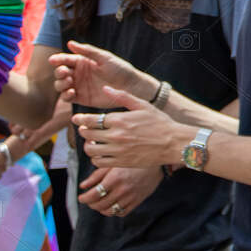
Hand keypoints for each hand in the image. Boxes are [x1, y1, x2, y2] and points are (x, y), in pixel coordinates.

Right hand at [52, 41, 153, 107]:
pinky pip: (67, 97)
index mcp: (82, 62)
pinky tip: (72, 92)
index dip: (58, 59)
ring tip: (70, 82)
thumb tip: (70, 43)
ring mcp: (79, 86)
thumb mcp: (104, 58)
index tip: (53, 60)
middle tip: (64, 72)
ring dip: (60, 83)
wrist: (131, 87)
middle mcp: (78, 74)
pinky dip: (66, 95)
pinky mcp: (81, 98)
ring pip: (61, 85)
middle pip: (60, 73)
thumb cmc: (120, 69)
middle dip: (59, 72)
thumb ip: (88, 51)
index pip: (65, 59)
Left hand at [73, 87, 189, 168]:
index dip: (80, 119)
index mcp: (119, 119)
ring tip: (93, 142)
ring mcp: (118, 150)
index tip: (77, 119)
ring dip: (88, 145)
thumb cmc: (160, 123)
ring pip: (90, 149)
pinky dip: (96, 158)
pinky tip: (101, 153)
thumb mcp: (143, 105)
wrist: (173, 143)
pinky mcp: (122, 162)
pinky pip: (99, 162)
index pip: (90, 120)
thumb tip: (105, 88)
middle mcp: (116, 135)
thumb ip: (122, 96)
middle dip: (84, 131)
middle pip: (87, 134)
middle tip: (87, 130)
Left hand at [78, 164, 163, 217]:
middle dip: (90, 204)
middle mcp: (122, 190)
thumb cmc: (133, 162)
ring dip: (100, 209)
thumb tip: (83, 186)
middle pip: (99, 205)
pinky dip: (113, 212)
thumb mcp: (113, 164)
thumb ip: (96, 175)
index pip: (93, 195)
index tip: (81, 197)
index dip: (84, 198)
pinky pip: (122, 213)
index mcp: (114, 179)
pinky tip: (111, 205)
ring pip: (110, 211)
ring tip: (98, 204)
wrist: (155, 164)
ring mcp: (130, 197)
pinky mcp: (137, 201)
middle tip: (88, 200)